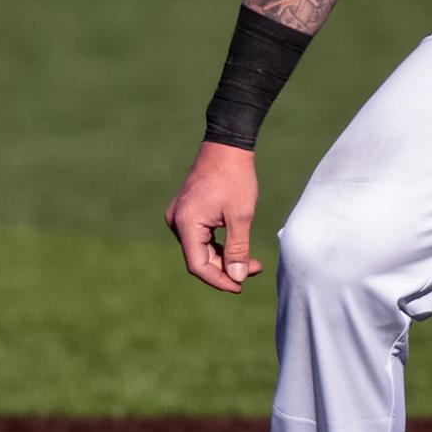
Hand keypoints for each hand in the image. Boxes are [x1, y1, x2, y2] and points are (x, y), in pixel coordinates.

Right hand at [165, 142, 263, 292]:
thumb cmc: (235, 177)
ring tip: (252, 262)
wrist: (227, 145)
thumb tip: (237, 277)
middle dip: (226, 268)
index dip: (219, 280)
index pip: (198, 265)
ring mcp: (180, 216)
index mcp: (186, 224)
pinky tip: (238, 248)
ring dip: (224, 258)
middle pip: (199, 258)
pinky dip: (219, 245)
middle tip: (254, 270)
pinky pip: (201, 237)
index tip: (240, 287)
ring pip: (201, 249)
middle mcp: (177, 222)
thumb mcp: (241, 215)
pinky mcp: (188, 212)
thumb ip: (238, 248)